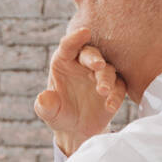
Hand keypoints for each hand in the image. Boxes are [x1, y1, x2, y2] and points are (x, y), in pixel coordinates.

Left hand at [34, 25, 126, 157]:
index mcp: (64, 61)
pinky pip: (119, 87)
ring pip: (108, 69)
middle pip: (91, 54)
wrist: (75, 129)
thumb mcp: (49, 112)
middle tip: (98, 65)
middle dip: (95, 59)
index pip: (68, 46)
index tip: (84, 32)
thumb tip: (43, 98)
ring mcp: (100, 75)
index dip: (75, 39)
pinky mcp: (115, 88)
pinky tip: (109, 106)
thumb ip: (45, 105)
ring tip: (102, 91)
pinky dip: (116, 96)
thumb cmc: (59, 114)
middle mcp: (83, 64)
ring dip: (106, 79)